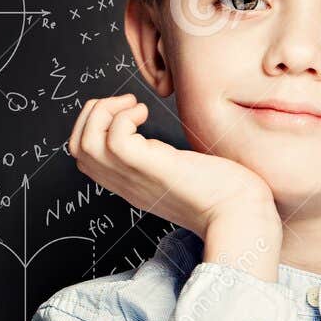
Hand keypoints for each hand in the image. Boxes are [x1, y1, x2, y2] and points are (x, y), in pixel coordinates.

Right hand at [69, 93, 274, 237]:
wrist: (242, 216)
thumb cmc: (226, 194)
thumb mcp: (182, 175)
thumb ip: (166, 163)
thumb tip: (166, 143)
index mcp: (131, 184)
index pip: (85, 157)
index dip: (94, 127)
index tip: (127, 114)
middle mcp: (127, 183)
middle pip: (77, 148)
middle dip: (91, 114)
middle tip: (125, 104)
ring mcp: (136, 177)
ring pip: (85, 143)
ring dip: (103, 112)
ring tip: (134, 106)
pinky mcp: (153, 168)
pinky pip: (114, 140)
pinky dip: (123, 117)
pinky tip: (146, 112)